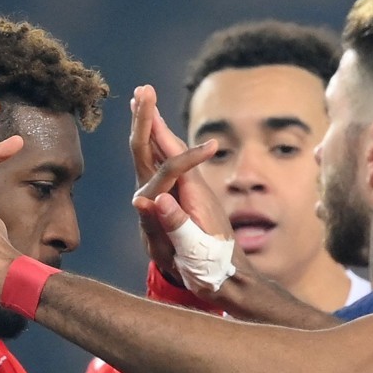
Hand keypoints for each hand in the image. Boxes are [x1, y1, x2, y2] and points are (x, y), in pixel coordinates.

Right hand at [128, 85, 232, 280]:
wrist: (231, 282)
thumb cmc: (212, 269)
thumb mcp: (193, 250)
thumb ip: (175, 224)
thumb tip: (151, 197)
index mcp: (193, 196)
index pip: (171, 158)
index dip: (157, 132)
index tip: (147, 104)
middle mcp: (192, 190)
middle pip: (168, 149)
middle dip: (153, 121)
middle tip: (142, 90)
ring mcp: (190, 196)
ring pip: (167, 157)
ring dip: (155, 132)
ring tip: (145, 108)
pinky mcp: (186, 204)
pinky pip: (167, 171)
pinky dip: (157, 153)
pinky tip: (153, 147)